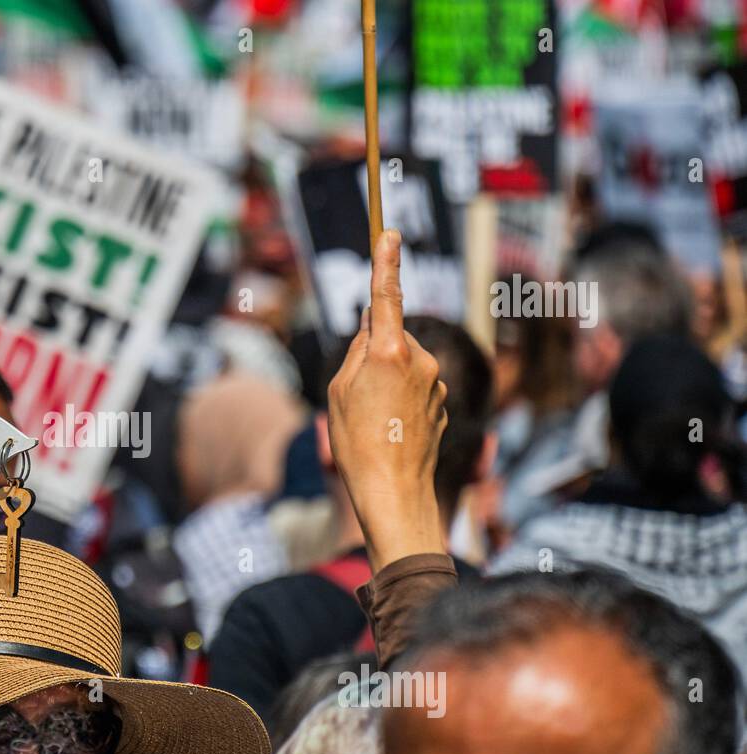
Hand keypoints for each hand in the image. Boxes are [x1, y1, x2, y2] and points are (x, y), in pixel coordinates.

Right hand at [327, 230, 447, 570]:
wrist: (394, 492)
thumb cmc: (358, 443)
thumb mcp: (338, 392)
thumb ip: (357, 353)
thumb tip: (374, 331)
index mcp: (390, 351)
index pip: (386, 296)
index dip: (386, 262)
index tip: (389, 233)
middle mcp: (420, 359)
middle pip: (390, 338)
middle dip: (372, 355)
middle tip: (355, 397)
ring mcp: (436, 381)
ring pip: (403, 365)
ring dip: (387, 382)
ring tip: (374, 421)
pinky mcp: (443, 402)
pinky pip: (416, 389)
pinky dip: (401, 402)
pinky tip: (392, 431)